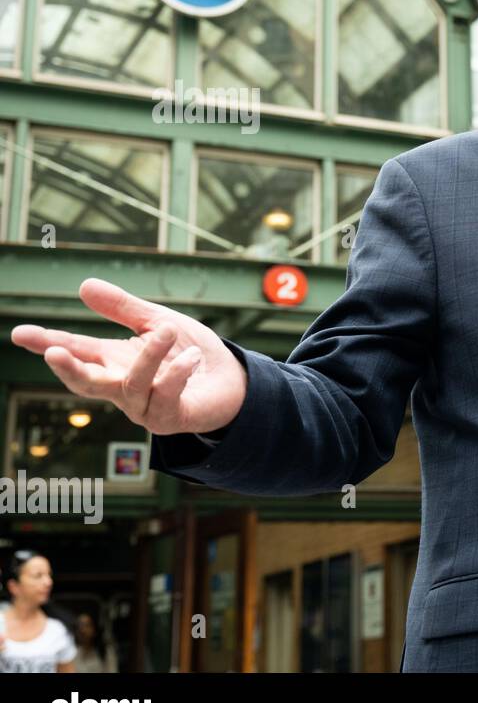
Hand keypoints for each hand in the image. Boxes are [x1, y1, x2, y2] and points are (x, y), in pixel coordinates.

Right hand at [9, 278, 246, 435]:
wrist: (231, 380)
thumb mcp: (158, 322)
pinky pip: (166, 396)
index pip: (75, 351)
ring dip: (150, 356)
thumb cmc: (190, 353)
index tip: (20, 333)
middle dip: (68, 367)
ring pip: (132, 385)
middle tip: (54, 350)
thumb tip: (83, 284)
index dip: (47, 342)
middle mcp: (122, 387)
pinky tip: (191, 358)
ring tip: (169, 331)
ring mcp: (144, 407)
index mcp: (114, 362)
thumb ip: (123, 308)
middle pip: (86, 382)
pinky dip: (178, 374)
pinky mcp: (169, 418)